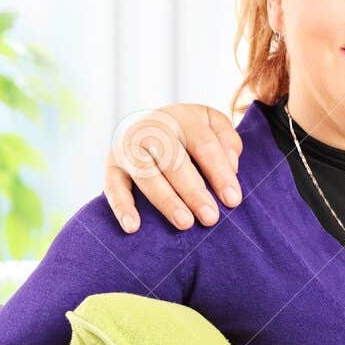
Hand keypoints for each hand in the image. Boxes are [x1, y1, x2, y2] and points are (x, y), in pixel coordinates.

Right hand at [105, 103, 242, 232]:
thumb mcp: (213, 125)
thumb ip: (227, 141)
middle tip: (210, 217)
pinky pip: (113, 186)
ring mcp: (128, 146)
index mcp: (181, 117)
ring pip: (146, 174)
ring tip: (185, 223)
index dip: (219, 173)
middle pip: (173, 160)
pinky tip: (133, 227)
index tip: (233, 200)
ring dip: (166, 200)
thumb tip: (230, 167)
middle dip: (193, 191)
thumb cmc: (191, 133)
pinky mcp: (111, 165)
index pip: (204, 145)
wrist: (150, 126)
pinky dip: (121, 207)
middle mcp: (151, 128)